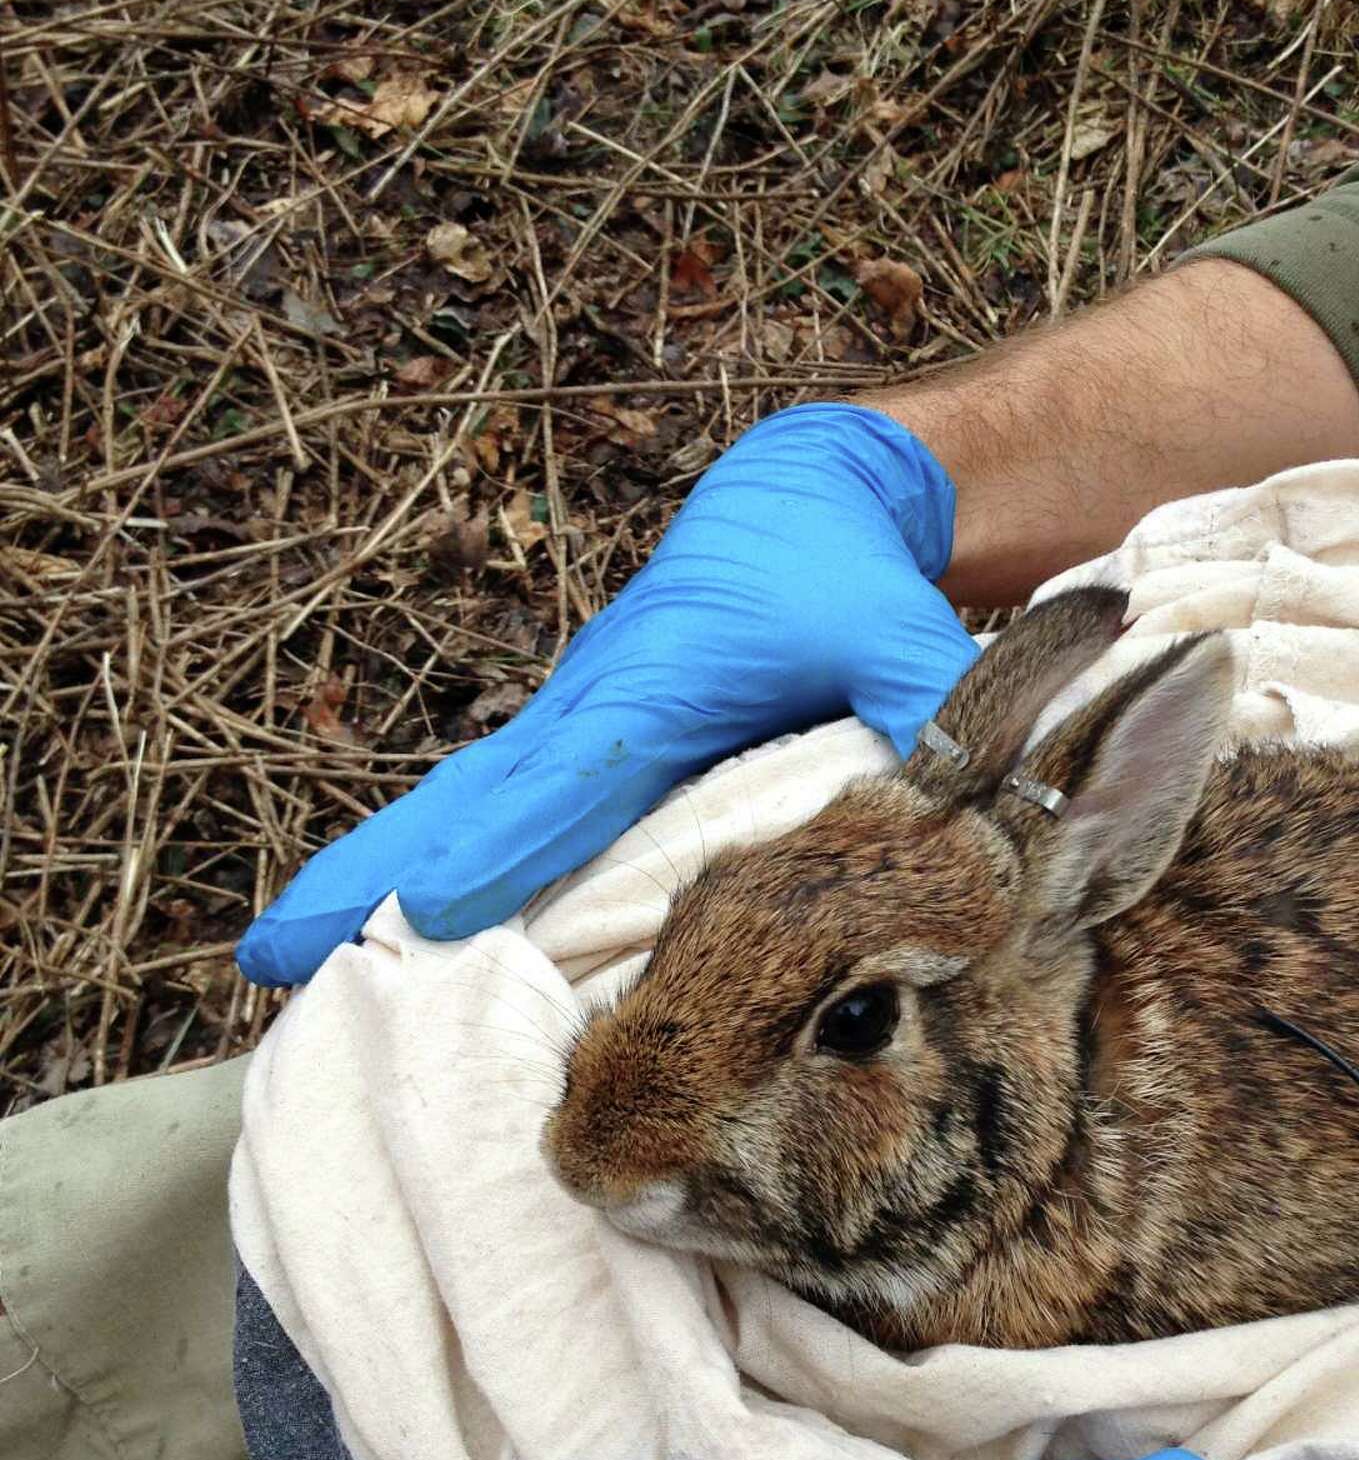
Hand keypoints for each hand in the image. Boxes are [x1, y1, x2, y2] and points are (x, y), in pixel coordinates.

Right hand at [236, 403, 977, 983]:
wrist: (804, 493)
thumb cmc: (841, 564)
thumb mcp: (898, 623)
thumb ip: (933, 698)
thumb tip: (986, 788)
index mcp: (657, 683)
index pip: (573, 775)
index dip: (508, 841)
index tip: (435, 908)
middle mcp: (595, 712)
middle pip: (471, 802)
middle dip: (376, 877)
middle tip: (271, 955)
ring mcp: (578, 733)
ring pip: (463, 814)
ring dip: (374, 884)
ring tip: (276, 966)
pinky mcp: (586, 753)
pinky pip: (498, 817)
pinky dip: (431, 869)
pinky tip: (385, 939)